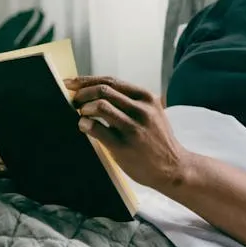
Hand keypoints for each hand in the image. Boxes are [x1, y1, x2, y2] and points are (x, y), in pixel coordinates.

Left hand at [65, 76, 190, 191]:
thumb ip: (131, 101)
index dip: (87, 80)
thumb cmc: (157, 139)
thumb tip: (97, 91)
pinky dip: (85, 124)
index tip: (72, 82)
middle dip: (82, 93)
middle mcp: (142, 110)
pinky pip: (97, 129)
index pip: (111, 81)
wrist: (173, 167)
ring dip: (84, 108)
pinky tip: (84, 126)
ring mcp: (133, 128)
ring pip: (101, 106)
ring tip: (82, 114)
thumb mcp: (152, 113)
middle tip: (74, 100)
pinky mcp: (124, 146)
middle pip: (104, 90)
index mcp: (147, 98)